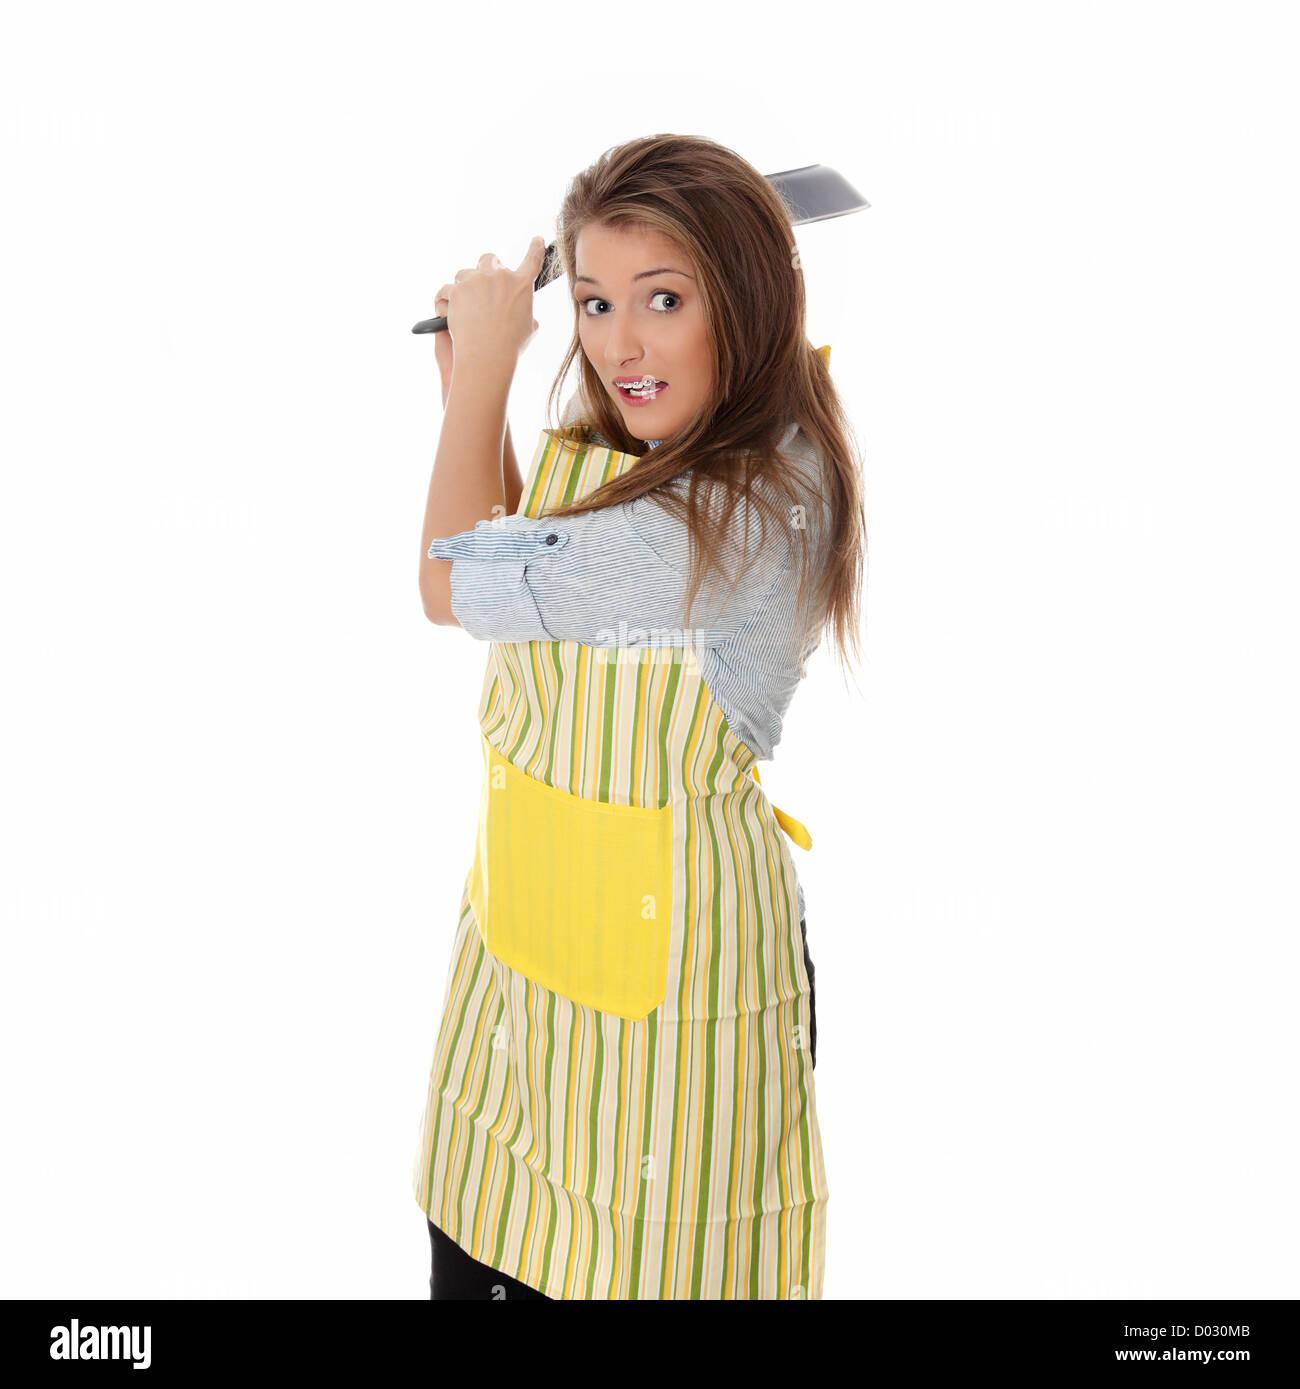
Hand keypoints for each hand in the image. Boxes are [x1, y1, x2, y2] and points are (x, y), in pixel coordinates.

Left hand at [437, 236, 545, 375]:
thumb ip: (526, 314)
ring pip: (464, 274)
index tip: (537, 240)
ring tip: (463, 309)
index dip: (536, 248)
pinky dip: (445, 301)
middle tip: (481, 288)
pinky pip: (446, 290)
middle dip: (484, 270)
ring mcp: (477, 281)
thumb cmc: (510, 347)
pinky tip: (445, 313)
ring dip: (463, 287)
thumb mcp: (529, 330)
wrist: (488, 357)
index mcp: (522, 285)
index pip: (533, 261)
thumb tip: (523, 313)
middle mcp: (500, 277)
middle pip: (489, 259)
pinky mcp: (456, 290)